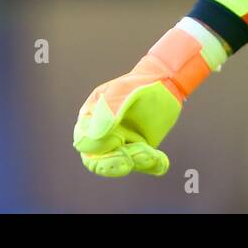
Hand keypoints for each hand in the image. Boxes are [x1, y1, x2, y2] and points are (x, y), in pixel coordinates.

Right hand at [73, 60, 183, 176]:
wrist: (163, 81)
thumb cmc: (136, 83)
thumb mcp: (120, 92)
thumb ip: (106, 113)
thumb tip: (92, 137)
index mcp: (90, 120)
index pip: (85, 146)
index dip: (99, 150)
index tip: (118, 140)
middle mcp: (104, 136)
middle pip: (99, 163)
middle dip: (117, 165)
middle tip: (138, 154)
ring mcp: (122, 144)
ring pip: (124, 166)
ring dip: (139, 162)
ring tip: (153, 153)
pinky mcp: (141, 149)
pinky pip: (144, 166)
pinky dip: (153, 166)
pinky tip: (160, 159)